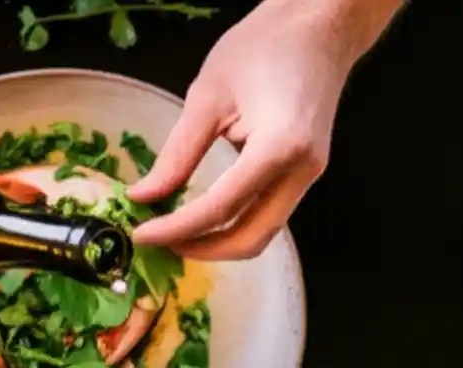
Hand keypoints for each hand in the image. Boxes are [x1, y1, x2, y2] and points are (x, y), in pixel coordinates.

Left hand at [127, 0, 398, 259]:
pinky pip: (268, 214)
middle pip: (250, 238)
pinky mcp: (304, 173)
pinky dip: (234, 223)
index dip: (176, 229)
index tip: (141, 234)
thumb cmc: (267, 45)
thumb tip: (144, 196)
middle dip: (201, 249)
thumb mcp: (207, 95)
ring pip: (262, 233)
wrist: (321, 24)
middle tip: (158, 241)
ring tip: (175, 233)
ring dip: (218, 242)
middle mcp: (302, 170)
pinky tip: (202, 215)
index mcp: (280, 146)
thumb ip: (176, 153)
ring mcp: (309, 175)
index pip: (221, 208)